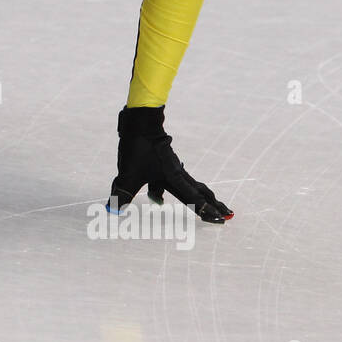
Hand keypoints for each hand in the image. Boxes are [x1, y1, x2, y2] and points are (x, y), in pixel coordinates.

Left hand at [108, 106, 232, 222]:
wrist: (141, 122)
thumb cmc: (138, 147)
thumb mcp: (128, 174)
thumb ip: (122, 193)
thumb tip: (113, 210)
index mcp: (174, 179)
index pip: (194, 200)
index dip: (206, 211)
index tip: (221, 219)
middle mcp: (176, 173)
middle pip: (199, 192)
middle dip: (212, 204)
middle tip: (228, 214)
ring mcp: (170, 167)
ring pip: (188, 186)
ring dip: (197, 197)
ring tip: (205, 204)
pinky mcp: (161, 162)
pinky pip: (171, 181)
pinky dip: (171, 192)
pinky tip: (158, 199)